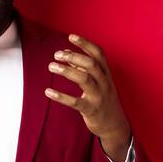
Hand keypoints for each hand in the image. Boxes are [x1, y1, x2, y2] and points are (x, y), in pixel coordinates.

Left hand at [44, 33, 131, 161]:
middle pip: (91, 64)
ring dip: (66, 71)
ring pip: (84, 79)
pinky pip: (75, 102)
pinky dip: (61, 96)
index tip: (71, 36)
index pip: (99, 54)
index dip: (85, 44)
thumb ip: (81, 67)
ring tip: (51, 66)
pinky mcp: (91, 110)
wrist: (115, 125)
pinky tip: (48, 92)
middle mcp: (104, 83)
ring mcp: (99, 96)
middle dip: (73, 56)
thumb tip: (66, 52)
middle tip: (57, 54)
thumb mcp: (97, 82)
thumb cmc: (103, 99)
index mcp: (106, 74)